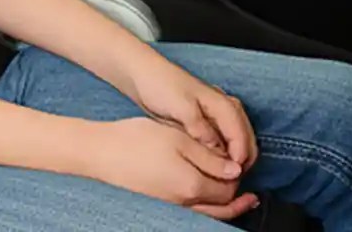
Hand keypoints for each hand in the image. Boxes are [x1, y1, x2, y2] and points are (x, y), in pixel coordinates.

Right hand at [87, 117, 259, 220]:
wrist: (99, 153)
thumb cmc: (136, 141)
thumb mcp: (179, 139)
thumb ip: (209, 157)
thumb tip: (234, 171)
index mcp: (193, 186)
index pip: (228, 188)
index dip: (237, 177)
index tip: (238, 165)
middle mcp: (184, 202)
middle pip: (220, 207)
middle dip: (237, 201)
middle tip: (252, 197)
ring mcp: (169, 205)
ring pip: (205, 213)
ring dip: (223, 208)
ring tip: (236, 203)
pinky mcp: (157, 203)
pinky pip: (190, 211)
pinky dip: (204, 208)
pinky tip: (202, 197)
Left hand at [126, 57, 258, 171]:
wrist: (142, 74)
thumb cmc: (160, 86)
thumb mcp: (181, 109)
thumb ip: (200, 130)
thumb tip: (218, 152)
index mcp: (224, 104)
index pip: (241, 136)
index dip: (239, 158)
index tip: (230, 175)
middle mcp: (225, 109)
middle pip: (245, 141)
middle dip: (240, 161)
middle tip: (226, 181)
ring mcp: (216, 116)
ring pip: (234, 143)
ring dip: (231, 159)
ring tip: (217, 176)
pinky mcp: (205, 122)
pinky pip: (221, 142)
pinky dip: (220, 154)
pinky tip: (208, 165)